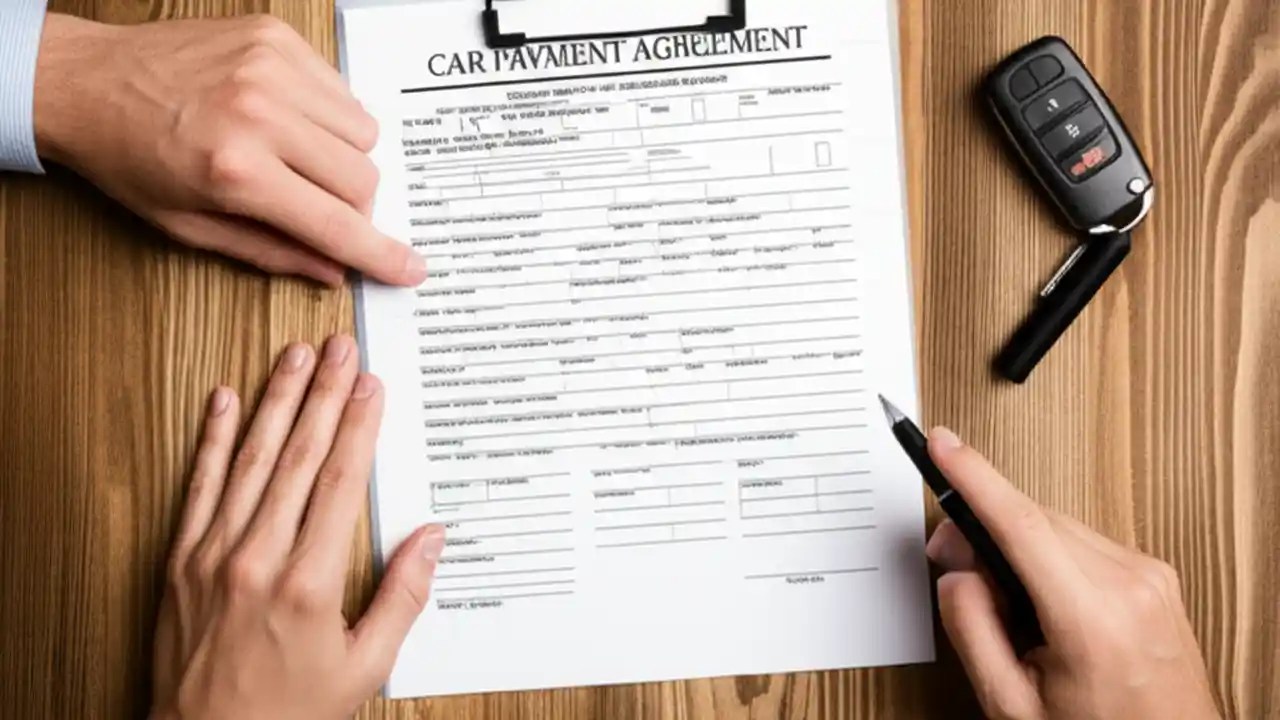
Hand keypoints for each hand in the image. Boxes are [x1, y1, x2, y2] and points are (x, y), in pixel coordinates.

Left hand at [33, 14, 425, 286]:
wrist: (85, 82)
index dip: (379, 254)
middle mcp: (260, 114)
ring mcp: (271, 69)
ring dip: (343, 157)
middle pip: (363, 178)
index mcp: (236, 170)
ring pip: (363, 134)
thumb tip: (333, 271)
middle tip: (319, 207)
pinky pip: (342, 91)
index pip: (336, 224)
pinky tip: (291, 121)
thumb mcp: (191, 226)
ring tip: (298, 158)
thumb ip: (272, 252)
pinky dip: (329, 115)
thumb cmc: (128, 156)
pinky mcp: (276, 38)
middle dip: (353, 206)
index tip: (410, 268)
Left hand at [151, 335, 443, 719]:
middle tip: (339, 347)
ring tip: (293, 357)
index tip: (371, 385)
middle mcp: (257, 558)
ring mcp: (212, 555)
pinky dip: (210, 441)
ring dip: (273, 402)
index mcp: (308, 582)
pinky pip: (198, 487)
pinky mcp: (179, 561)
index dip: (358, 426)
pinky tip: (221, 401)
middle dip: (322, 395)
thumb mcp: (364, 668)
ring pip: (248, 461)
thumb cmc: (289, 712)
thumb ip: (401, 597)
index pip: (339, 482)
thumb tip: (433, 538)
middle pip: (296, 457)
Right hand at [924, 428, 1219, 719]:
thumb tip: (957, 573)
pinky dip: (1048, 555)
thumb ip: (972, 630)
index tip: (943, 444)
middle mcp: (1131, 585)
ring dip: (1015, 542)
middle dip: (981, 526)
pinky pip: (1083, 541)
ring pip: (1057, 526)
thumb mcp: (1011, 704)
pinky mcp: (1155, 576)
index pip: (1022, 524)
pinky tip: (1036, 593)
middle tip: (946, 557)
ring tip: (996, 592)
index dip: (976, 477)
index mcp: (1093, 619)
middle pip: (1035, 521)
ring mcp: (1150, 577)